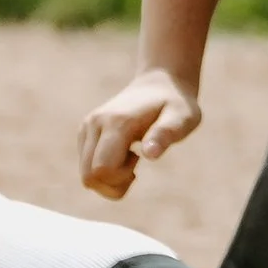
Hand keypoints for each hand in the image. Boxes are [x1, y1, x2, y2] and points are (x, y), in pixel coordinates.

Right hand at [78, 69, 200, 199]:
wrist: (159, 84)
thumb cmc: (175, 104)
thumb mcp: (182, 118)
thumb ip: (166, 134)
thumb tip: (150, 154)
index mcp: (116, 122)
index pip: (101, 169)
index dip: (122, 178)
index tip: (140, 158)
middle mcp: (95, 123)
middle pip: (89, 177)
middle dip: (115, 183)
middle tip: (136, 163)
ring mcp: (87, 127)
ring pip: (86, 175)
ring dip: (111, 178)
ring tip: (132, 156)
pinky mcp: (85, 131)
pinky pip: (87, 167)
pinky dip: (106, 170)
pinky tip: (124, 153)